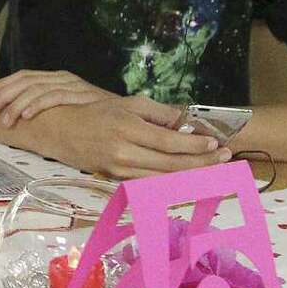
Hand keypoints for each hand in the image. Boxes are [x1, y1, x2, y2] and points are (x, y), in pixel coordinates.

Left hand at [0, 70, 113, 125]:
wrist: (130, 117)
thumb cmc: (96, 118)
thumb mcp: (69, 109)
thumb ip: (49, 108)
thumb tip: (17, 115)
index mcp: (58, 78)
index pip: (24, 76)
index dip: (3, 85)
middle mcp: (64, 78)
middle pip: (26, 80)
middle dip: (4, 94)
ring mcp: (74, 85)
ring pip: (37, 89)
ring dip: (17, 103)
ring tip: (4, 119)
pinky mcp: (83, 96)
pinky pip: (55, 97)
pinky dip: (37, 105)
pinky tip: (25, 115)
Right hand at [26, 98, 231, 178]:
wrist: (61, 132)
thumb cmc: (96, 113)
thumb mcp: (128, 103)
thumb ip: (159, 113)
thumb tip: (187, 121)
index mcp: (128, 129)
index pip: (170, 142)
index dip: (196, 145)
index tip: (216, 143)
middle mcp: (125, 154)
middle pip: (172, 165)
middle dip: (202, 163)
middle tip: (225, 158)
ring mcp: (121, 171)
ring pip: (165, 179)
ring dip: (193, 176)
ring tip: (215, 170)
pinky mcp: (118, 180)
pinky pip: (152, 184)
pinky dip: (174, 182)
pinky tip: (191, 178)